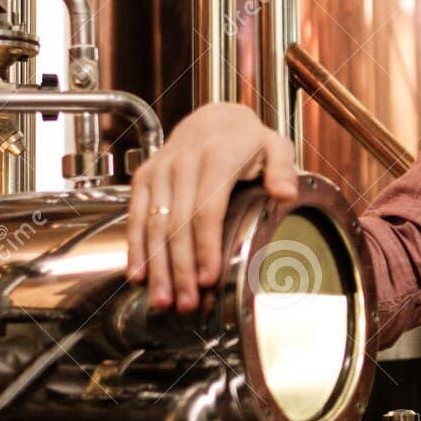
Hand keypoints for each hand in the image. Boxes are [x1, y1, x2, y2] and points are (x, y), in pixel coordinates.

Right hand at [126, 102, 297, 312]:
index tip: (209, 280)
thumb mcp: (274, 146)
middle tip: (186, 304)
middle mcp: (183, 163)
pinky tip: (138, 276)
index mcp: (217, 158)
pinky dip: (134, 248)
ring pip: (153, 225)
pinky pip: (134, 216)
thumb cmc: (247, 139)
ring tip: (163, 301)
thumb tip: (285, 194)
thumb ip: (282, 169)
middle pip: (178, 225)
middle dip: (180, 269)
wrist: (212, 116)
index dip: (206, 247)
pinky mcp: (144, 176)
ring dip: (157, 266)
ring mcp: (160, 170)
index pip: (208, 211)